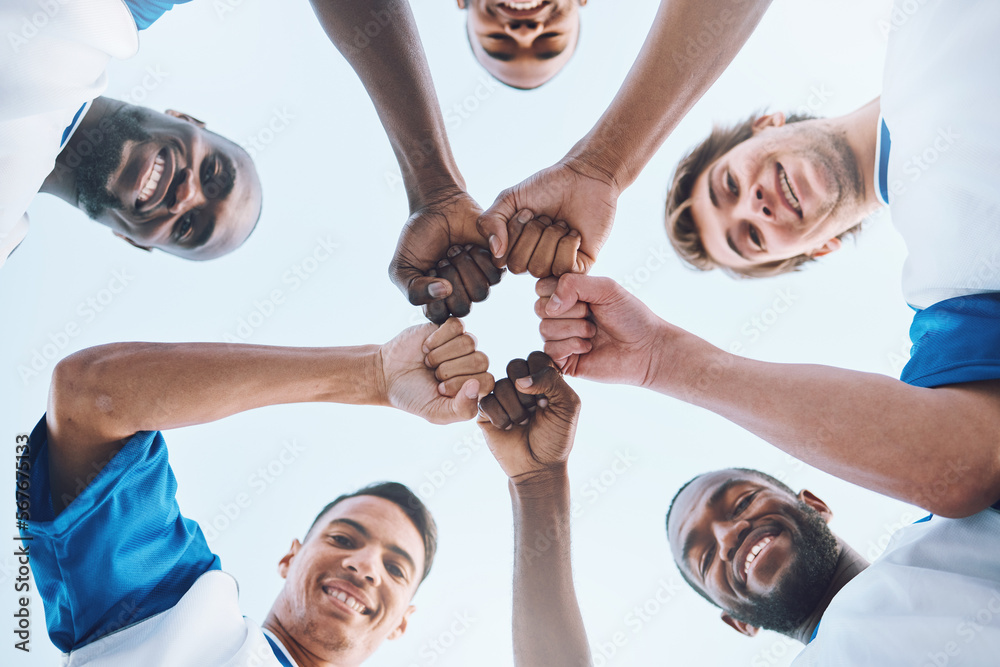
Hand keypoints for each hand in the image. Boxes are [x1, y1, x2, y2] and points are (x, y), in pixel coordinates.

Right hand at [380, 317, 494, 423]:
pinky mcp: (448, 327)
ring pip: (469, 341)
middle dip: (450, 370)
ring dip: (442, 354)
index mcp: (477, 386)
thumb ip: (462, 409)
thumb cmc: (414, 397)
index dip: (461, 385)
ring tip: (429, 362)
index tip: (441, 389)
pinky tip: (426, 347)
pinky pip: (457, 326)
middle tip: (434, 375)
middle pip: (480, 360)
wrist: (387, 376)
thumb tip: (475, 385)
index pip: (487, 381)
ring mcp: (462, 344)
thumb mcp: (437, 413)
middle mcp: (473, 363)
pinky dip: (437, 338)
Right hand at [389, 188, 504, 323]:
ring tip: (454, 249)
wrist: (437, 206)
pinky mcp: (495, 265)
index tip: (426, 269)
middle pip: (463, 308)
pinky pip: (495, 275)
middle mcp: (460, 294)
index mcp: (437, 301)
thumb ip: (413, 290)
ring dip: (464, 267)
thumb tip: (444, 291)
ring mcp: (478, 280)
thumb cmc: (417, 238)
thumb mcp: (401, 267)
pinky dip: (478, 257)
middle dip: (450, 279)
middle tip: (442, 257)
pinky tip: (468, 244)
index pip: (441, 316)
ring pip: (481, 293)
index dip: (433, 294)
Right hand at [477, 159, 619, 274]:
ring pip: (540, 268)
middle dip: (532, 234)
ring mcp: (555, 267)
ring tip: (561, 223)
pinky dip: (568, 245)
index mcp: (514, 250)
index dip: (514, 233)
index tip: (527, 211)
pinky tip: (574, 232)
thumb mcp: (509, 198)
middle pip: (519, 266)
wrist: (585, 178)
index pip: (501, 260)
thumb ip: (490, 221)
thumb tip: (496, 251)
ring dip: (551, 237)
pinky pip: (564, 269)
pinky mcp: (579, 267)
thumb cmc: (547, 187)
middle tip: (546, 216)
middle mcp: (533, 262)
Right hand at [478, 352, 580, 488]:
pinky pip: (486, 402)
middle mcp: (521, 383)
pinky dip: (500, 418)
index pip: (536, 357)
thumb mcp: (567, 405)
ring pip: (500, 385)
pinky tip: (509, 428)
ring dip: (515, 409)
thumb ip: (551, 381)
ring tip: (523, 423)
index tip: (549, 398)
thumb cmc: (556, 437)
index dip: (541, 375)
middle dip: (527, 393)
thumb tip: (520, 379)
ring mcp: (502, 396)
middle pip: (514, 365)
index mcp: (542, 377)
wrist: (539, 467)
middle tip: (534, 410)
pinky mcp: (485, 411)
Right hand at [535, 274, 665, 386]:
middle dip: (571, 310)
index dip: (561, 290)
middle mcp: (559, 316)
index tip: (587, 297)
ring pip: (544, 328)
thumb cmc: (630, 316)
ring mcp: (559, 339)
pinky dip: (572, 346)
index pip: (541, 287)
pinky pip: (550, 349)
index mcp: (567, 296)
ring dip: (575, 329)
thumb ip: (573, 283)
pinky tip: (589, 347)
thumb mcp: (606, 287)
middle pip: (539, 307)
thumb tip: (550, 305)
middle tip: (592, 316)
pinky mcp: (561, 361)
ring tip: (594, 333)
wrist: (646, 348)